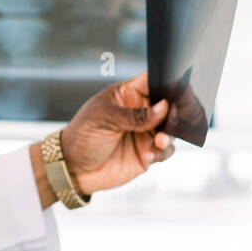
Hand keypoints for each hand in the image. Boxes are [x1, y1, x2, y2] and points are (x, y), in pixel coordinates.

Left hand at [61, 70, 175, 195]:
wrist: (73, 169)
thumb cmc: (81, 136)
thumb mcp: (103, 119)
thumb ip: (134, 115)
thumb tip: (164, 107)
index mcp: (128, 94)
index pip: (154, 81)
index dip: (169, 82)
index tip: (178, 89)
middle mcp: (141, 112)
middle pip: (170, 105)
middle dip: (177, 111)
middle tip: (174, 119)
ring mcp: (146, 132)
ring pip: (172, 129)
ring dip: (170, 135)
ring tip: (158, 141)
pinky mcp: (148, 152)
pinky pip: (166, 150)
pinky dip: (162, 152)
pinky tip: (148, 156)